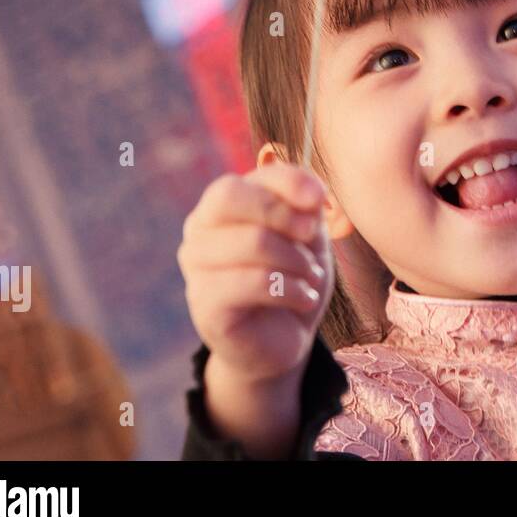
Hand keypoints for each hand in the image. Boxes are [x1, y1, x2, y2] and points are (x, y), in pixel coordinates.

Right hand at [178, 163, 331, 384]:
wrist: (282, 339)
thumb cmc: (291, 276)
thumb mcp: (306, 234)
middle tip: (310, 237)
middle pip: (229, 197)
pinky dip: (293, 289)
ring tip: (311, 276)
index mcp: (221, 206)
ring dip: (297, 260)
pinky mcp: (205, 304)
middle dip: (282, 213)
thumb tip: (313, 192)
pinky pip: (254, 282)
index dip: (288, 182)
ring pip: (252, 241)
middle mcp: (198, 231)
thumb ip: (305, 205)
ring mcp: (196, 268)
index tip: (321, 200)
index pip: (248, 177)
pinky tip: (305, 297)